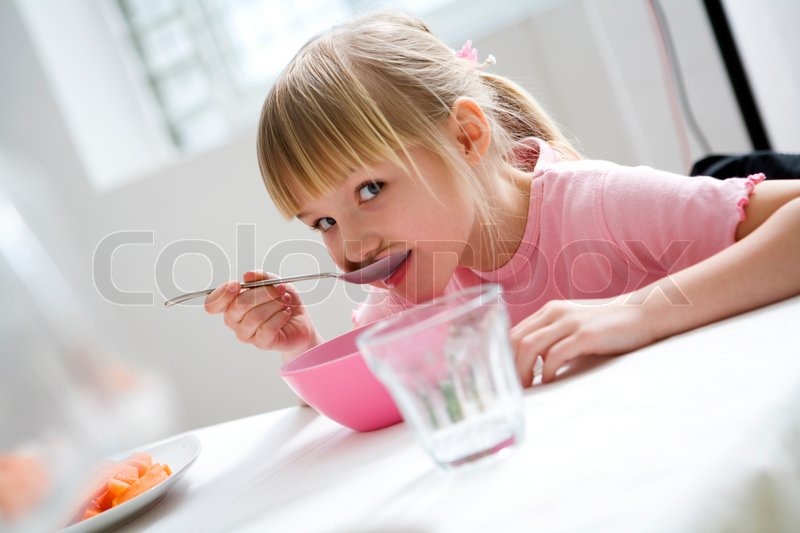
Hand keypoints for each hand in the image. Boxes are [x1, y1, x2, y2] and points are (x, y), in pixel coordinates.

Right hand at [204, 271, 320, 353]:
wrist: (300, 320)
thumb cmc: (283, 301)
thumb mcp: (274, 283)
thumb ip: (261, 277)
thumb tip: (248, 275)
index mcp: (231, 304)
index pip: (212, 304)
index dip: (221, 295)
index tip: (237, 285)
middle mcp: (234, 320)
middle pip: (238, 306)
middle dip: (263, 293)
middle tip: (280, 289)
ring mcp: (246, 334)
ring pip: (254, 317)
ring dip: (274, 304)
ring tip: (285, 301)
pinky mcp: (261, 343)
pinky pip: (266, 329)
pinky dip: (279, 317)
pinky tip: (286, 312)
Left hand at [509, 298, 654, 385]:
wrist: (644, 314)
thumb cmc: (609, 327)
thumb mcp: (575, 327)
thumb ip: (554, 339)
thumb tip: (532, 366)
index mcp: (549, 311)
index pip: (513, 333)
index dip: (504, 357)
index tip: (504, 378)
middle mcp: (554, 313)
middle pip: (515, 339)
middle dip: (508, 366)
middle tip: (512, 388)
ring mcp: (569, 322)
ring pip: (529, 346)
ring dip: (523, 371)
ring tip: (528, 388)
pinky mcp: (585, 335)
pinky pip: (555, 355)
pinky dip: (547, 372)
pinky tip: (549, 383)